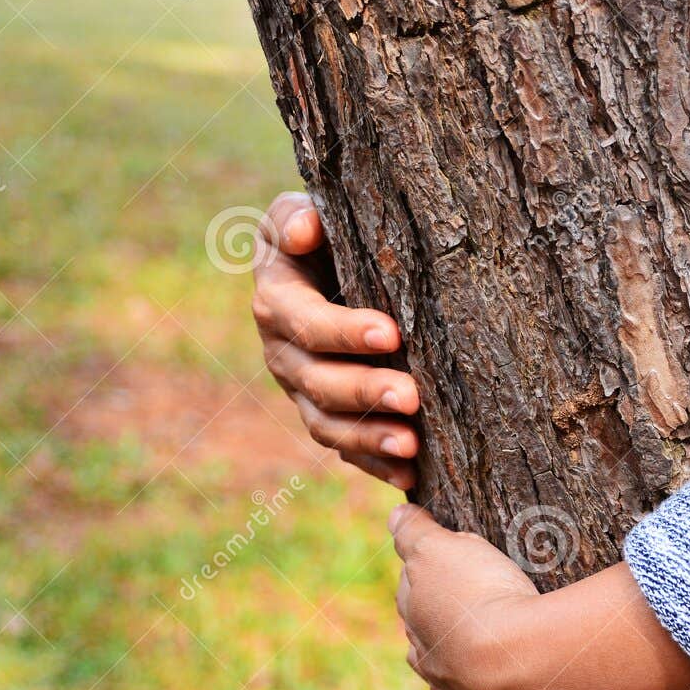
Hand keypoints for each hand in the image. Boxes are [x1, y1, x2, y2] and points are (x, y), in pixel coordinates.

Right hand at [251, 192, 419, 488]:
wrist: (330, 263)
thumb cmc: (323, 232)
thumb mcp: (301, 213)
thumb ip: (293, 216)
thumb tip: (303, 229)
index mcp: (277, 302)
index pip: (306, 322)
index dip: (344, 331)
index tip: (392, 333)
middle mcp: (284, 354)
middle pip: (318, 382)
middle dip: (365, 391)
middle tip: (411, 396)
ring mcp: (304, 391)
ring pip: (328, 425)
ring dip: (370, 437)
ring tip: (413, 446)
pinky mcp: (329, 416)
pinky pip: (347, 449)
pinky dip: (376, 465)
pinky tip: (412, 476)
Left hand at [389, 504, 689, 689]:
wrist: (524, 669)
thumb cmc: (481, 602)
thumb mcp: (441, 550)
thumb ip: (413, 533)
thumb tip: (393, 515)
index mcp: (417, 631)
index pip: (414, 610)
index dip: (429, 596)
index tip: (446, 587)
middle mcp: (433, 678)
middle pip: (430, 660)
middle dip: (442, 647)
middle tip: (469, 631)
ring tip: (491, 677)